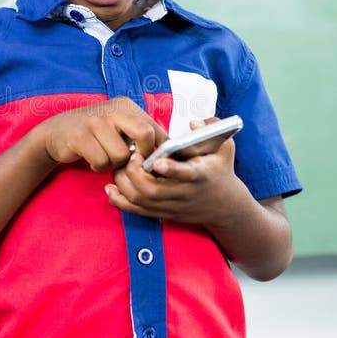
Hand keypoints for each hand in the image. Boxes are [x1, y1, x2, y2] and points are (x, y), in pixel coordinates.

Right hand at [40, 96, 167, 171]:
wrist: (56, 133)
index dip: (159, 150)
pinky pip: (102, 162)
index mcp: (127, 105)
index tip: (157, 164)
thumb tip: (170, 153)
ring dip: (113, 163)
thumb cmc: (95, 134)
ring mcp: (96, 120)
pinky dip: (98, 166)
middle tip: (129, 162)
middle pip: (145, 135)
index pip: (155, 128)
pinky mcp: (80, 135)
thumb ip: (142, 136)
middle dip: (140, 156)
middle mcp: (113, 108)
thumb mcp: (120, 128)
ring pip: (121, 155)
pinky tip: (91, 158)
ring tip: (103, 156)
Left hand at [106, 119, 246, 227]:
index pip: (185, 175)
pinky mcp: (163, 214)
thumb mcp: (225, 148)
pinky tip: (111, 188)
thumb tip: (193, 124)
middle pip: (154, 191)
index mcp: (200, 175)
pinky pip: (137, 211)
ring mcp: (172, 206)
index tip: (156, 161)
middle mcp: (184, 193)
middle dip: (136, 174)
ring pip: (142, 201)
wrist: (225, 206)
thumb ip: (212, 129)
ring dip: (125, 185)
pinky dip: (121, 201)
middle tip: (130, 156)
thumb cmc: (220, 170)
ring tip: (118, 167)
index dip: (171, 169)